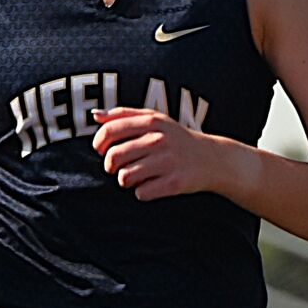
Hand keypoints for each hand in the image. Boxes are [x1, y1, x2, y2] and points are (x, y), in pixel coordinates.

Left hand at [91, 107, 236, 200]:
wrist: (212, 159)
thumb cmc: (175, 138)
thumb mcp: (154, 119)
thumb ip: (123, 115)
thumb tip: (95, 115)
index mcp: (151, 122)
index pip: (110, 131)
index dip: (99, 143)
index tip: (101, 150)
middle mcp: (159, 140)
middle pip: (113, 157)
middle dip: (111, 166)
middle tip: (119, 167)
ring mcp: (167, 161)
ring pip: (124, 177)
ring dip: (126, 180)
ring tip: (137, 176)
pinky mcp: (174, 183)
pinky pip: (141, 193)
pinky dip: (142, 192)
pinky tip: (152, 185)